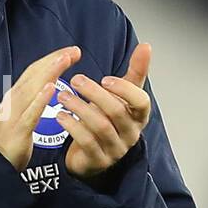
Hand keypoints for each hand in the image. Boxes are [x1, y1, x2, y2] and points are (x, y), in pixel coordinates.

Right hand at [0, 45, 81, 170]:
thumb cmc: (10, 140)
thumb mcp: (21, 115)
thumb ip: (31, 100)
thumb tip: (46, 85)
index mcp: (15, 97)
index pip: (34, 72)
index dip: (51, 60)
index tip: (69, 52)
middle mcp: (13, 101)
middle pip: (34, 75)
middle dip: (54, 61)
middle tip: (74, 50)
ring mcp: (14, 114)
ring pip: (32, 89)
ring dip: (49, 73)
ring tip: (64, 60)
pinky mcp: (17, 130)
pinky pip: (30, 113)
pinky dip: (40, 99)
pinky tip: (51, 88)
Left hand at [56, 42, 152, 180]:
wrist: (93, 151)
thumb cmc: (109, 118)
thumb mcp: (122, 95)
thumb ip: (135, 71)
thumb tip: (146, 46)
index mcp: (139, 116)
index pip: (141, 102)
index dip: (124, 89)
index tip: (105, 78)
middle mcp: (131, 134)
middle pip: (116, 112)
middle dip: (94, 94)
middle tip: (76, 80)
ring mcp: (116, 149)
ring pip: (100, 126)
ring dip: (80, 108)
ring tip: (63, 95)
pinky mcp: (98, 161)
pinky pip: (86, 142)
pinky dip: (72, 126)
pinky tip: (60, 115)